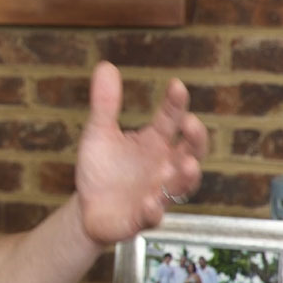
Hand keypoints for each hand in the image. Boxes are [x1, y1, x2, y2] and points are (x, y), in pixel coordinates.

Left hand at [74, 62, 207, 244]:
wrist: (87, 209)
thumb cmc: (101, 170)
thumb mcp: (99, 133)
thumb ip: (105, 103)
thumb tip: (105, 65)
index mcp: (155, 143)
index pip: (171, 119)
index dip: (176, 103)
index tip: (175, 85)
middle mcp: (163, 167)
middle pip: (191, 152)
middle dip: (195, 139)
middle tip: (191, 124)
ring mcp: (157, 193)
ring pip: (181, 186)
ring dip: (185, 176)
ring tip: (186, 164)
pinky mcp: (142, 217)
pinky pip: (153, 216)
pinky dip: (153, 210)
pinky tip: (150, 202)